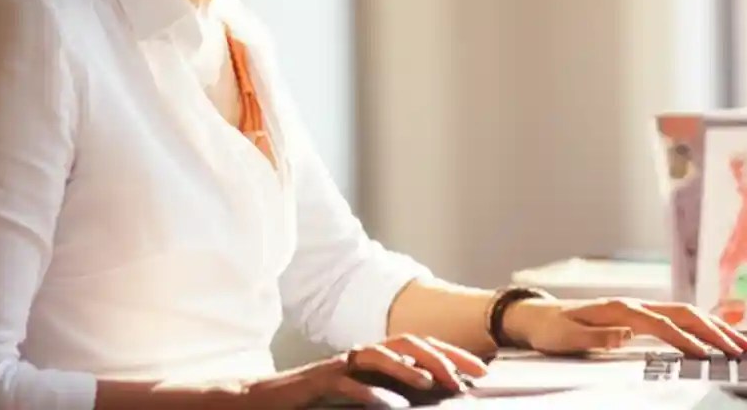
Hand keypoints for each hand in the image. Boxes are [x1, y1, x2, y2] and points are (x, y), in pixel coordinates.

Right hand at [237, 334, 488, 407]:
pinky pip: (347, 383)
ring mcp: (340, 365)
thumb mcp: (364, 395)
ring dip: (408, 368)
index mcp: (376, 357)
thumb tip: (437, 394)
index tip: (482, 371)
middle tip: (466, 377)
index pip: (422, 346)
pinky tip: (388, 405)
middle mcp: (361, 354)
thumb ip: (394, 391)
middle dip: (440, 357)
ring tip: (431, 385)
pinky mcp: (319, 381)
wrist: (264, 401)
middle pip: (407, 343)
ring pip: (379, 354)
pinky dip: (369, 393)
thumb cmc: (317, 401)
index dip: (453, 354)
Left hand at [501, 297, 746, 358]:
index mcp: (620, 309)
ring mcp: (640, 309)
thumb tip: (625, 335)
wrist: (538, 316)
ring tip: (743, 345)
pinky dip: (703, 327)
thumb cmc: (552, 329)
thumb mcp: (566, 337)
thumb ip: (595, 337)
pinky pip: (679, 319)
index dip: (687, 341)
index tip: (709, 357)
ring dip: (717, 328)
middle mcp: (635, 305)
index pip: (663, 325)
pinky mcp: (640, 316)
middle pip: (686, 314)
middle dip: (718, 332)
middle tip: (745, 351)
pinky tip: (718, 338)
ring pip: (688, 314)